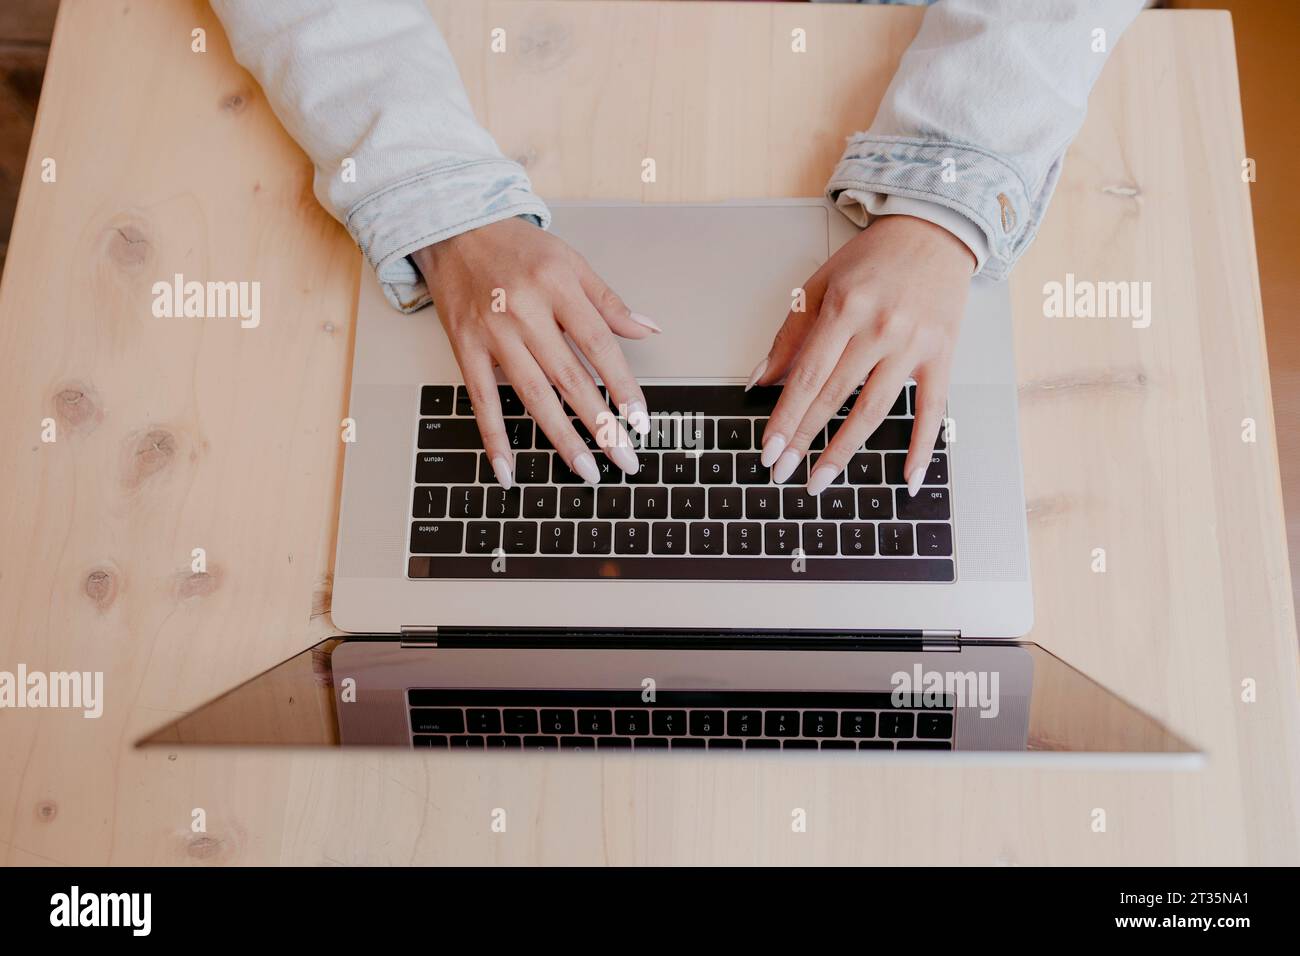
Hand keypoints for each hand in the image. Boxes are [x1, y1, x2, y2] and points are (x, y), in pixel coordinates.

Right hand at [413, 217, 658, 487]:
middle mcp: (525, 310)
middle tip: (625, 460)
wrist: (453, 227)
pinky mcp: (464, 347)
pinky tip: (509, 469)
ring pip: (532, 395)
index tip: (640, 421)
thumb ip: (608, 301)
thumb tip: (648, 330)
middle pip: (570, 377)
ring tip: (586, 470)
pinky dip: (495, 437)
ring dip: (562, 438)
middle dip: (600, 424)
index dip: (623, 386)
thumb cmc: (516, 247)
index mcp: (558, 286)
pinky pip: (481, 400)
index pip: (599, 345)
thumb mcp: (570, 262)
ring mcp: (492, 332)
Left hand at [749, 215, 973, 495]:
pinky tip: (908, 477)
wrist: (934, 231)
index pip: (808, 375)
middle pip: (835, 397)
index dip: (786, 417)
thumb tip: (759, 381)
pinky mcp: (942, 355)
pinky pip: (931, 410)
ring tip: (821, 479)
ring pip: (874, 410)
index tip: (769, 449)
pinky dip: (921, 446)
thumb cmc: (873, 259)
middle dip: (804, 439)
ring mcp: (913, 345)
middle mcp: (879, 328)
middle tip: (782, 472)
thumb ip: (790, 335)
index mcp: (844, 308)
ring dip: (844, 450)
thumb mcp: (820, 285)